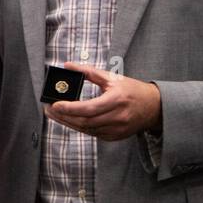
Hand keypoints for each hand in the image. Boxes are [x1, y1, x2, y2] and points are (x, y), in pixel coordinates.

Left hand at [43, 62, 160, 140]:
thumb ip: (89, 72)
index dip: (70, 108)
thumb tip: (68, 66)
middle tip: (48, 109)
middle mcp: (117, 117)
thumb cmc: (132, 90)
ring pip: (86, 129)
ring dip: (68, 122)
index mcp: (117, 100)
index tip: (54, 104)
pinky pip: (92, 133)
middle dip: (63, 116)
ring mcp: (116, 130)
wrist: (153, 108)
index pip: (89, 108)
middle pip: (84, 122)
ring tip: (54, 114)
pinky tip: (69, 119)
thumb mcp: (112, 77)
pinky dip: (79, 127)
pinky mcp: (114, 137)